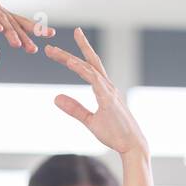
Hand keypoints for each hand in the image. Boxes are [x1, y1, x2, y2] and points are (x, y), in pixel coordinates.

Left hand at [43, 28, 146, 155]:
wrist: (132, 145)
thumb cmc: (115, 134)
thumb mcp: (90, 121)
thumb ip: (74, 108)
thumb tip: (55, 98)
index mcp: (105, 90)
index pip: (88, 68)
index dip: (75, 57)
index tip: (60, 50)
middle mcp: (108, 86)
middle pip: (90, 62)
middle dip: (77, 48)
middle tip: (59, 40)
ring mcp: (109, 91)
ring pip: (88, 68)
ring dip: (70, 58)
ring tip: (54, 51)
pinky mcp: (109, 99)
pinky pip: (94, 80)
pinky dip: (82, 70)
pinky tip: (70, 63)